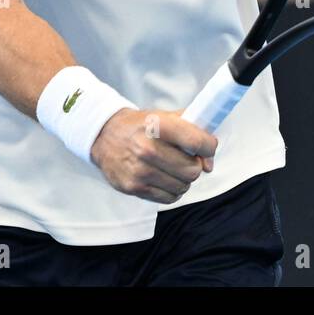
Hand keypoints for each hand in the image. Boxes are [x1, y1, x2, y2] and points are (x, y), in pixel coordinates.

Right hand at [90, 108, 217, 203]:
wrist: (104, 136)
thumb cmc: (140, 126)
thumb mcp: (165, 116)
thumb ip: (192, 132)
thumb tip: (209, 163)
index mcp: (158, 125)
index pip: (197, 141)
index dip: (209, 147)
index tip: (207, 147)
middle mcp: (148, 149)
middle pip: (192, 170)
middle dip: (195, 165)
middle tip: (186, 159)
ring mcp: (140, 171)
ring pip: (182, 186)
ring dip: (183, 179)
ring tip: (173, 168)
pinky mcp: (133, 187)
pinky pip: (169, 198)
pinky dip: (172, 191)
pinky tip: (164, 178)